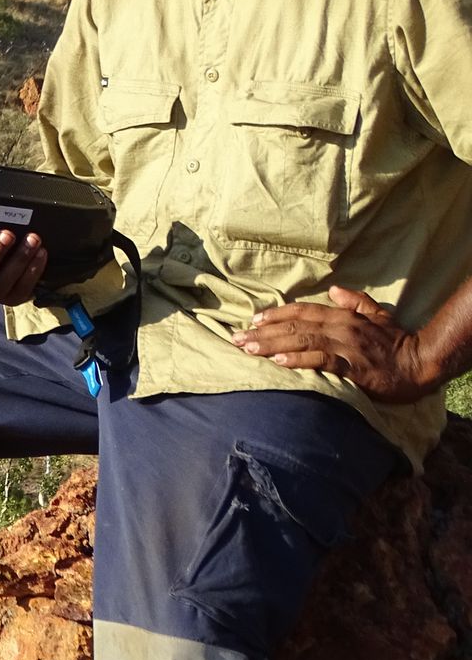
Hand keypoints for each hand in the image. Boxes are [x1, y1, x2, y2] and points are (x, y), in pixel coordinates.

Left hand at [237, 286, 438, 403]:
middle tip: (236, 338)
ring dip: (272, 345)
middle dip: (263, 332)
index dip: (276, 314)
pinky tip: (279, 361)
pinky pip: (322, 362)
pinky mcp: (353, 368)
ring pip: (302, 341)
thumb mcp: (378, 315)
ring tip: (248, 349)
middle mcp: (341, 328)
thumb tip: (334, 290)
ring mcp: (346, 347)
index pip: (302, 311)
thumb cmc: (397, 342)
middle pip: (295, 326)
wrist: (422, 364)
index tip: (253, 319)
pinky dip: (299, 360)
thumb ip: (356, 301)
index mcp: (344, 316)